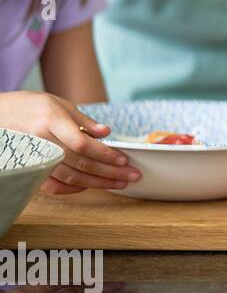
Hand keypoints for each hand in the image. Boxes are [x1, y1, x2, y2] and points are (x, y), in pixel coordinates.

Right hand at [0, 91, 140, 193]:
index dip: (105, 154)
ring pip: (70, 177)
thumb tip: (106, 133)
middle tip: (132, 176)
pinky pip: (53, 186)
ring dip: (99, 183)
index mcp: (50, 121)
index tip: (124, 160)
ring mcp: (34, 158)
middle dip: (110, 172)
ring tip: (120, 183)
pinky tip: (92, 185)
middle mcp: (41, 142)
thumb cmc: (29, 107)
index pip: (82, 144)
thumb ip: (83, 120)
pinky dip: (74, 188)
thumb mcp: (57, 103)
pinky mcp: (29, 170)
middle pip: (80, 163)